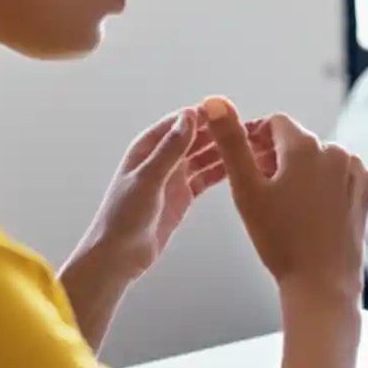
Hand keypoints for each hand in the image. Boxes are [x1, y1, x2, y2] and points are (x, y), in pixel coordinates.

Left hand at [76, 106, 275, 278]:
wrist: (119, 256)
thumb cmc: (123, 217)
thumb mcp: (148, 179)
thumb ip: (170, 149)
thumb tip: (189, 118)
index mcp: (146, 149)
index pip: (179, 122)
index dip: (202, 115)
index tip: (226, 111)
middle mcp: (161, 159)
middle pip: (195, 137)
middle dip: (217, 131)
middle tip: (245, 128)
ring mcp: (173, 177)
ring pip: (203, 156)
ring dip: (223, 150)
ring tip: (248, 145)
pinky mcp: (183, 195)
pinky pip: (206, 177)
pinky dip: (221, 171)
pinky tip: (239, 167)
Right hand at [204, 96, 367, 301]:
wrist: (321, 282)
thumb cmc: (280, 240)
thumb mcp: (246, 190)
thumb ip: (231, 142)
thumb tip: (214, 101)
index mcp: (305, 145)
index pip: (274, 123)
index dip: (255, 140)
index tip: (245, 164)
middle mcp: (336, 150)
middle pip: (298, 141)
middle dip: (277, 157)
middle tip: (260, 190)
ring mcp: (355, 170)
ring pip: (320, 158)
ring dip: (301, 170)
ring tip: (285, 204)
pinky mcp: (366, 190)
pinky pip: (341, 175)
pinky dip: (326, 184)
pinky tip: (311, 208)